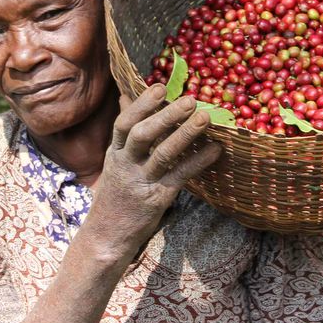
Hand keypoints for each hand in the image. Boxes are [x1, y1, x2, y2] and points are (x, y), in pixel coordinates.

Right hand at [83, 85, 221, 262]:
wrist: (107, 236)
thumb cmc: (116, 193)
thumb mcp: (115, 160)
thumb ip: (124, 131)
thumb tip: (126, 96)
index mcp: (115, 152)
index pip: (124, 123)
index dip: (142, 104)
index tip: (160, 87)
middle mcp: (125, 164)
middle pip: (142, 135)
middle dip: (166, 116)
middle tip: (189, 100)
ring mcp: (141, 182)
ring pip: (163, 155)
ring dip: (185, 134)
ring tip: (205, 118)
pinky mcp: (157, 199)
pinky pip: (179, 177)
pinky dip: (198, 162)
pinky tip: (215, 150)